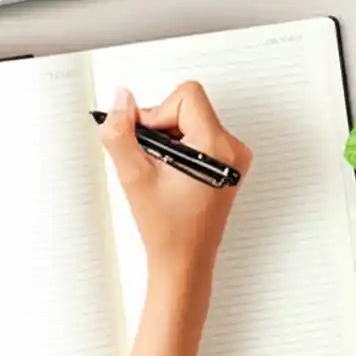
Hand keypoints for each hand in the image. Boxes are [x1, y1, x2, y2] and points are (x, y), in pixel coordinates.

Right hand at [99, 83, 252, 277]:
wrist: (185, 259)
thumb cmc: (166, 227)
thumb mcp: (134, 176)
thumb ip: (122, 132)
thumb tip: (123, 98)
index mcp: (216, 147)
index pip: (186, 96)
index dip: (157, 113)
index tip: (148, 142)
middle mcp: (233, 148)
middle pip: (188, 106)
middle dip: (161, 127)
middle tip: (151, 161)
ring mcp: (234, 156)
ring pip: (191, 119)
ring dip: (168, 138)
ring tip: (161, 171)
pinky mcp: (229, 163)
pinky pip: (199, 134)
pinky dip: (179, 147)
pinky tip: (171, 175)